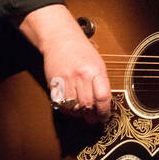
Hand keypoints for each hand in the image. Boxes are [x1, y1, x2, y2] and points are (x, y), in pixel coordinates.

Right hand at [23, 5, 111, 124]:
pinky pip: (60, 103)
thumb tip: (104, 104)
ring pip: (73, 107)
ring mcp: (65, 79)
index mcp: (95, 70)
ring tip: (83, 114)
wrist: (60, 39)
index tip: (105, 117)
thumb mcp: (99, 64)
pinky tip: (72, 108)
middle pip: (87, 105)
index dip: (104, 112)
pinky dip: (67, 109)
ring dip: (79, 114)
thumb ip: (101, 83)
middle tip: (94, 120)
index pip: (102, 97)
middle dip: (92, 116)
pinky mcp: (53, 83)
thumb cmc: (82, 51)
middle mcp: (80, 75)